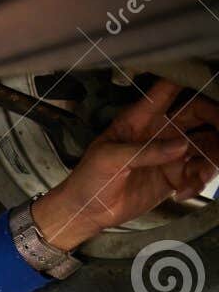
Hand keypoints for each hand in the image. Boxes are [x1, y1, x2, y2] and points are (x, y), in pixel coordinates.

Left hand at [33, 78, 218, 250]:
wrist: (86, 212)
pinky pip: (200, 172)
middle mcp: (161, 131)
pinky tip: (181, 194)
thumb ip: (145, 151)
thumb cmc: (88, 178)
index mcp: (142, 117)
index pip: (170, 89)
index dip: (191, 79)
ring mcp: (170, 153)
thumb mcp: (109, 159)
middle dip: (217, 121)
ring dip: (212, 159)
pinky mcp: (174, 175)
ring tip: (200, 176)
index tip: (211, 80)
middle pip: (201, 114)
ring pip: (208, 144)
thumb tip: (182, 146)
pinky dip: (199, 182)